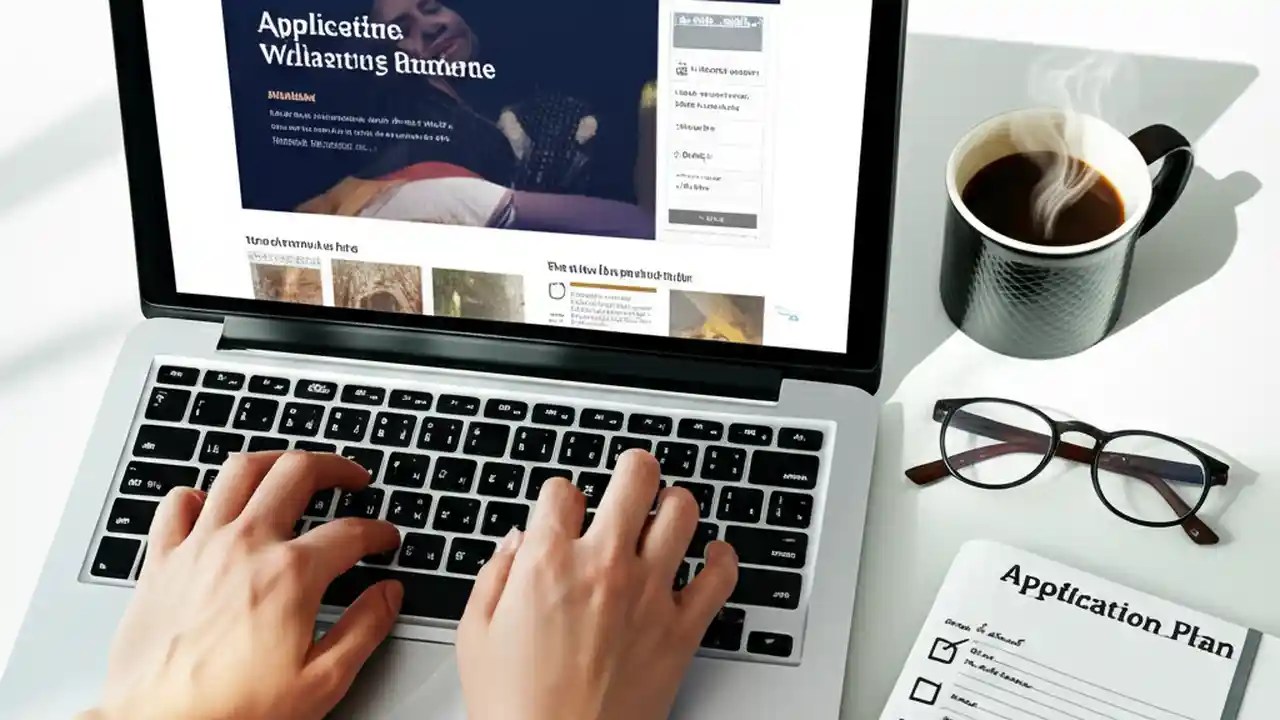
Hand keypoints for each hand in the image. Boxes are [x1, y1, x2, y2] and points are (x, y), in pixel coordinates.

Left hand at [82, 451, 402, 719]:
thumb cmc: (233, 713)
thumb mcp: (322, 682)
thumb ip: (365, 629)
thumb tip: (388, 595)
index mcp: (290, 575)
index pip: (351, 531)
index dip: (378, 532)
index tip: (383, 539)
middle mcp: (245, 547)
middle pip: (297, 472)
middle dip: (336, 468)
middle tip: (352, 479)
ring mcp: (199, 548)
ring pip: (240, 470)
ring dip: (274, 462)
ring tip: (292, 470)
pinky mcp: (161, 562)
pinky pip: (178, 503)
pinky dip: (202, 494)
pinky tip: (216, 506)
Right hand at [457, 450, 739, 719]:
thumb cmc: (515, 708)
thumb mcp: (474, 635)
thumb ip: (494, 576)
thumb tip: (517, 542)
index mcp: (547, 563)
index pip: (562, 490)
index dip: (560, 497)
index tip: (563, 512)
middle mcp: (604, 566)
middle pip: (635, 476)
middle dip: (633, 468)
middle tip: (632, 476)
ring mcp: (649, 594)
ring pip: (683, 511)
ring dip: (675, 504)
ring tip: (666, 513)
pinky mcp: (682, 629)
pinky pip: (720, 576)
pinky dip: (721, 559)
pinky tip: (711, 555)